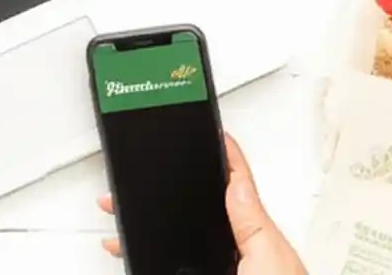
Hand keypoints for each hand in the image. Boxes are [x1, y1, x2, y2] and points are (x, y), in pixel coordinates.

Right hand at [97, 134, 306, 274]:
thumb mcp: (270, 261)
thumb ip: (252, 222)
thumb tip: (236, 180)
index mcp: (255, 239)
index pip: (234, 188)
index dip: (222, 158)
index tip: (209, 131)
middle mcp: (234, 255)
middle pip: (194, 212)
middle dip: (166, 193)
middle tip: (144, 174)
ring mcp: (214, 267)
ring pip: (173, 242)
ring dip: (146, 228)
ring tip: (121, 213)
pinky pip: (161, 264)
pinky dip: (141, 257)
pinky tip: (125, 253)